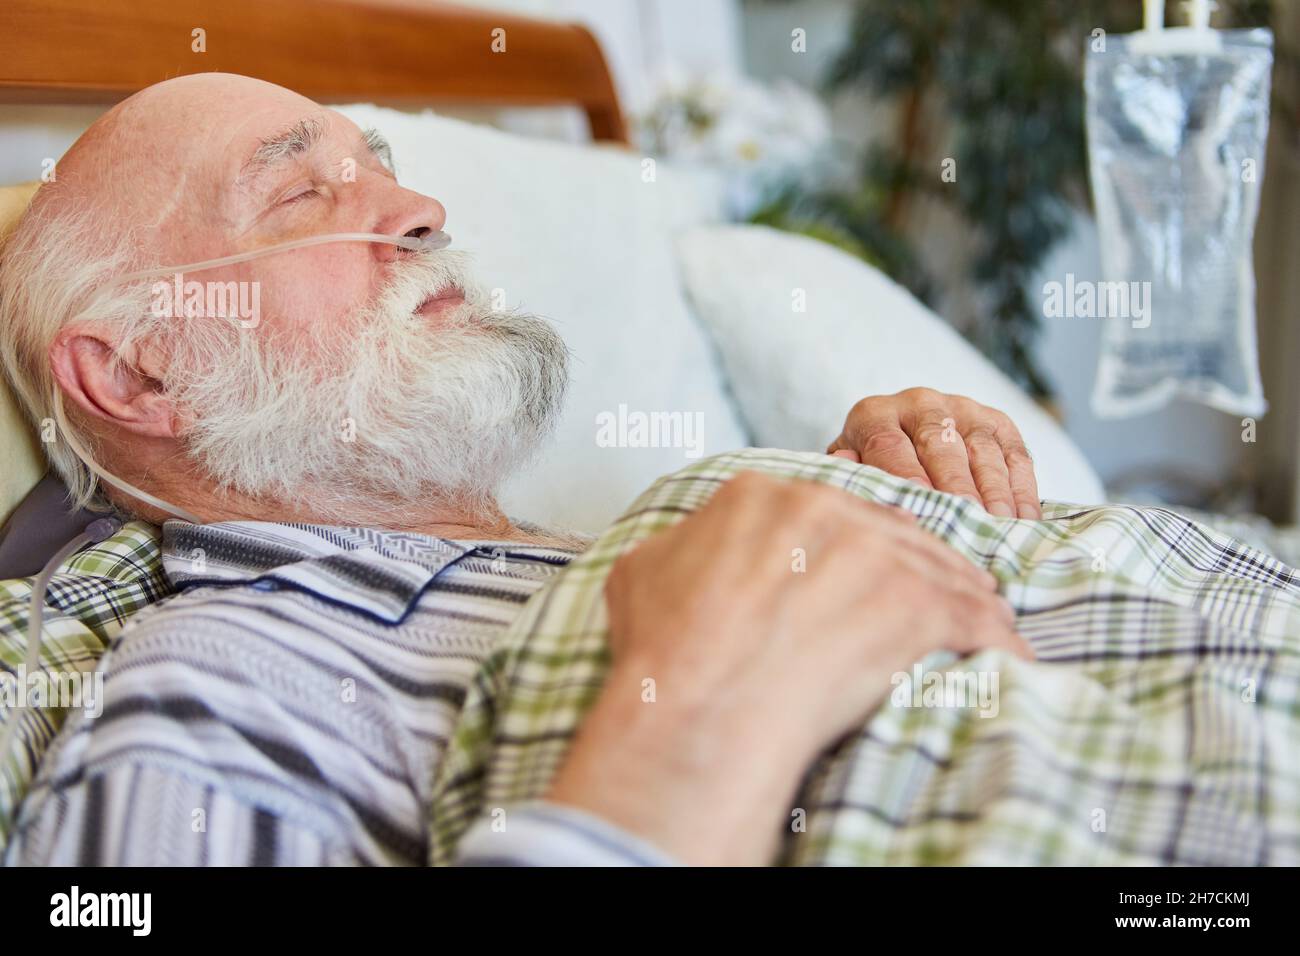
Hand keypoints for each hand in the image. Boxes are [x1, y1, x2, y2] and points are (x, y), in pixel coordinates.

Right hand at [546, 471, 1031, 864]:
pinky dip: (995, 638)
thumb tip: (692, 549)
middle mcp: (823, 509)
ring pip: (936, 567)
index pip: (820, 513)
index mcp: (758, 496)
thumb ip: (682, 546)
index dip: (845, 548)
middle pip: (886, 531)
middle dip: (908, 566)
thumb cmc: (667, 651)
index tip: (857, 576)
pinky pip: (973, 618)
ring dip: (963, 598)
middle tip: (924, 600)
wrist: (702, 704)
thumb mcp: (645, 572)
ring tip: (984, 625)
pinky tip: (1009, 655)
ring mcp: (875, 551)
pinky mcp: (916, 602)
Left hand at [827, 388, 1041, 518]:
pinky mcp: (997, 421)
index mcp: (874, 415)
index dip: (903, 475)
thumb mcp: (852, 472)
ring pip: (982, 448)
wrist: (906, 439)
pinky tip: (1024, 518)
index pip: (887, 444)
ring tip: (1001, 524)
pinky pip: (1014, 453)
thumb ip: (848, 473)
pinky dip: (1022, 487)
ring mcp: (963, 409)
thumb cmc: (872, 471)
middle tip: (968, 518)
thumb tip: (846, 463)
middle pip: (939, 443)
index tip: (917, 506)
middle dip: (955, 484)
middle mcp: (919, 403)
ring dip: (994, 489)